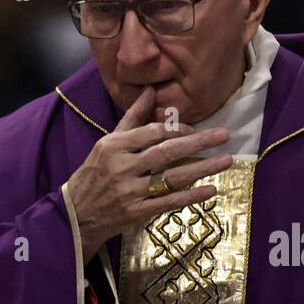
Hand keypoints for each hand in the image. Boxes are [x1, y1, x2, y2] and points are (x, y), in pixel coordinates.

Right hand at [66, 86, 232, 259]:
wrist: (77, 213)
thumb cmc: (96, 172)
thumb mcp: (108, 142)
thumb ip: (132, 117)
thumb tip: (150, 90)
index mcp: (114, 146)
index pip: (152, 133)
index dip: (178, 129)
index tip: (196, 130)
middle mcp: (122, 167)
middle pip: (166, 152)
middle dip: (198, 142)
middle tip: (224, 135)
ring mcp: (130, 192)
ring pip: (172, 177)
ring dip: (202, 168)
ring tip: (226, 160)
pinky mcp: (137, 213)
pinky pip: (169, 202)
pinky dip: (191, 196)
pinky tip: (211, 189)